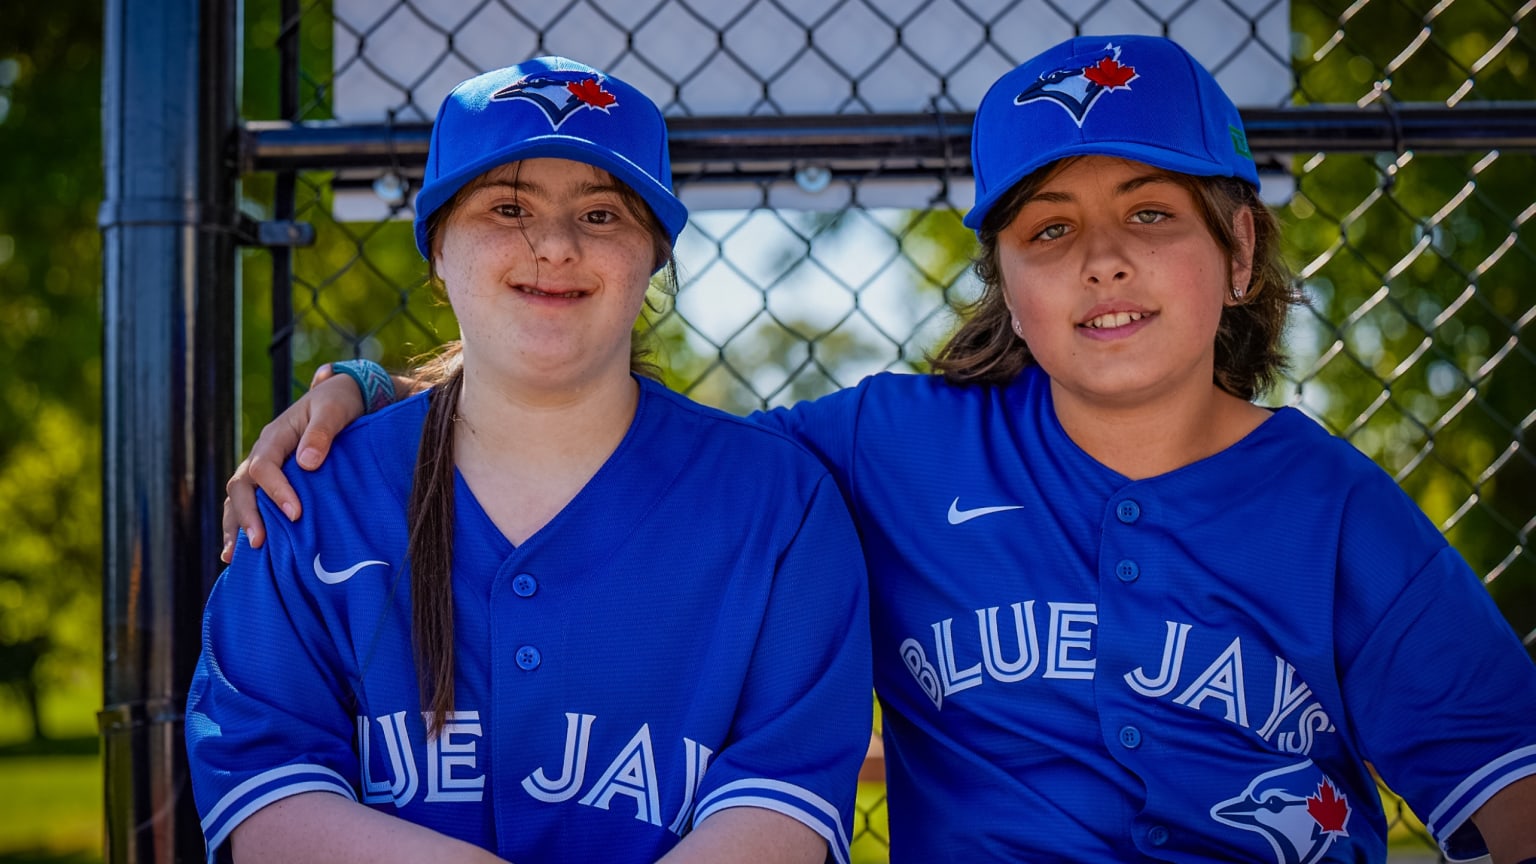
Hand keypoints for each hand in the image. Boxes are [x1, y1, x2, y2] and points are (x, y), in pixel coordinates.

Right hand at [220, 365, 364, 562]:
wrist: (345, 397)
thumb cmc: (340, 402)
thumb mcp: (334, 410)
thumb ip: (322, 433)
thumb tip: (307, 463)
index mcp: (275, 436)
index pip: (263, 466)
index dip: (275, 491)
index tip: (295, 513)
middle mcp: (262, 454)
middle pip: (240, 486)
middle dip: (247, 515)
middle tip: (258, 543)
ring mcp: (264, 469)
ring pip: (238, 499)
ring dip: (235, 527)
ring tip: (234, 557)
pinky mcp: (272, 484)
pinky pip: (250, 505)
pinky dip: (242, 527)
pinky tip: (240, 555)